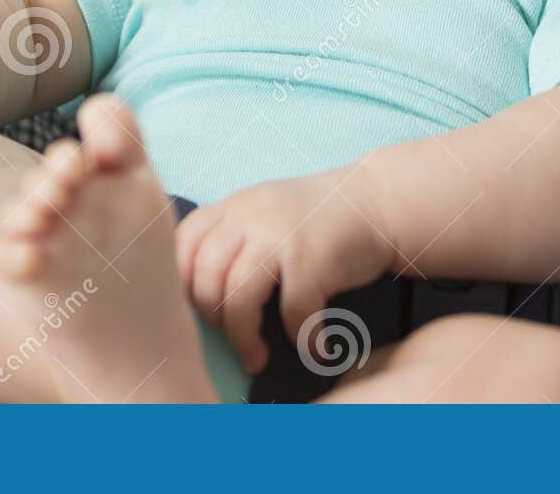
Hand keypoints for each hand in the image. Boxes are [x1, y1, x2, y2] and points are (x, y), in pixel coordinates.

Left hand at [174, 165, 393, 373]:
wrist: (377, 202)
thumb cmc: (317, 219)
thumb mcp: (264, 212)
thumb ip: (231, 237)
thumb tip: (197, 294)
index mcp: (232, 207)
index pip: (182, 245)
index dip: (182, 285)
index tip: (198, 313)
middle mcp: (249, 217)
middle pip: (204, 278)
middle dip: (213, 320)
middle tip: (235, 339)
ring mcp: (280, 236)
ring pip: (237, 298)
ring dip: (244, 339)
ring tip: (258, 358)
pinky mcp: (313, 258)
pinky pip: (293, 311)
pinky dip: (303, 338)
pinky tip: (315, 347)